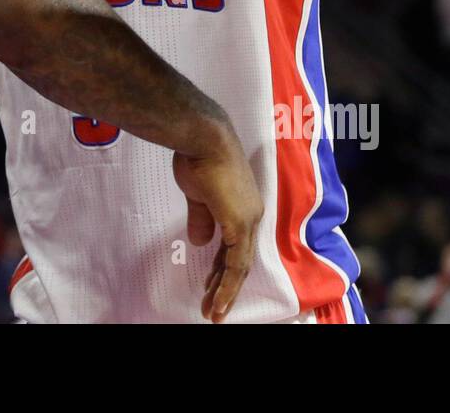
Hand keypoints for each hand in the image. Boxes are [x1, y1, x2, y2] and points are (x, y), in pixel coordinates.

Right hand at [172, 132, 263, 322]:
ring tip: (213, 312)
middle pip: (241, 260)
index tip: (211, 286)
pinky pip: (235, 262)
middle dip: (225, 287)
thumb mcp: (198, 193)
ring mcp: (247, 219)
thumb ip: (202, 218)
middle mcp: (251, 215)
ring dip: (225, 291)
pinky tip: (218, 299)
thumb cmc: (198, 157)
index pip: (236, 246)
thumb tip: (201, 242)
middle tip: (213, 309)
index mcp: (243, 207)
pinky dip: (227, 283)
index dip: (223, 269)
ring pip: (240, 265)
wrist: (203, 138)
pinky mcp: (239, 223)